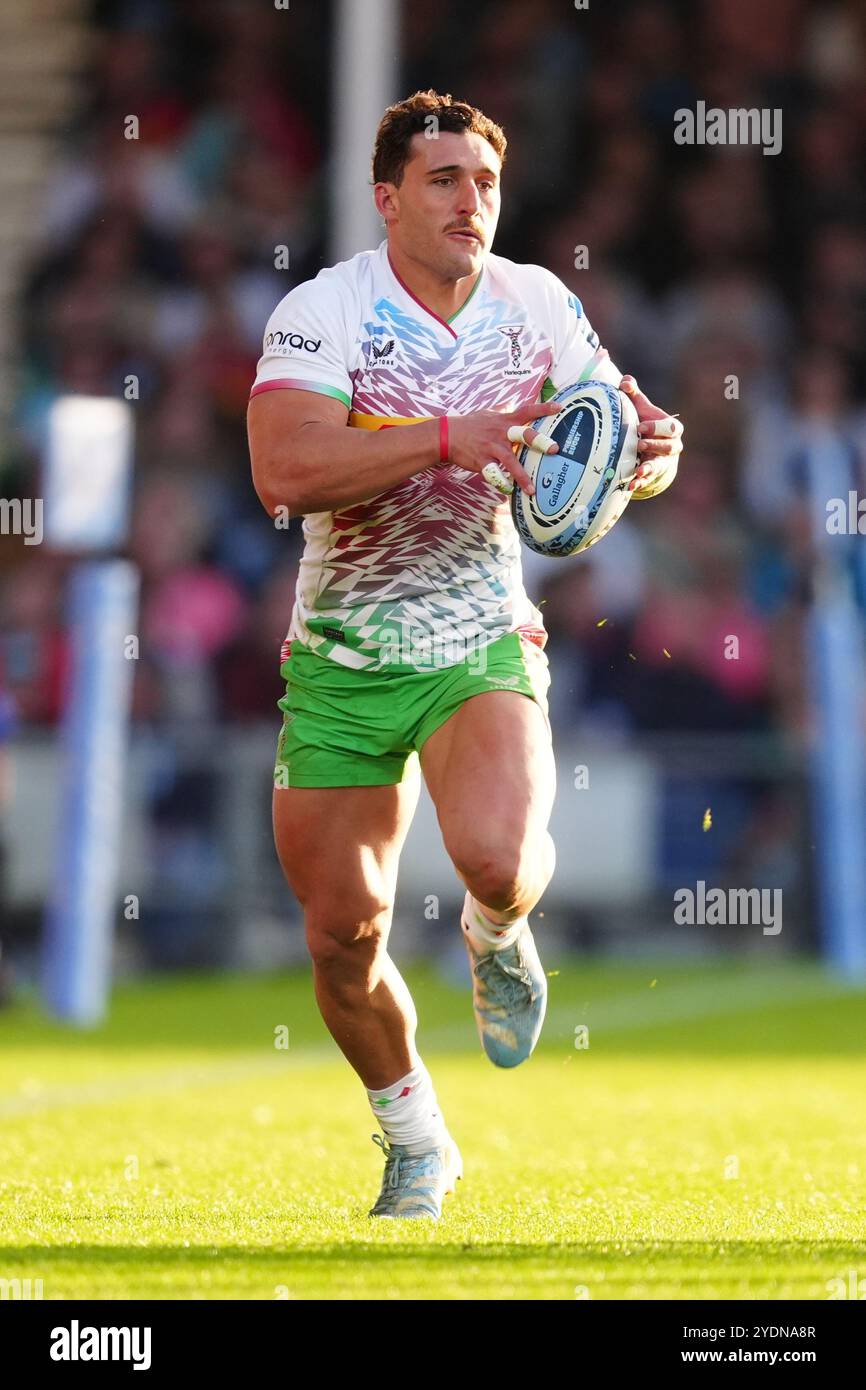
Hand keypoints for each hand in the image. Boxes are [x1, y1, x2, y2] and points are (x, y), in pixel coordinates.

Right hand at [447, 398, 561, 494]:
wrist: (447, 436)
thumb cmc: (469, 424)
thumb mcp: (487, 413)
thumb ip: (502, 409)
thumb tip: (511, 402)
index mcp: (505, 420)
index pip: (527, 411)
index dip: (543, 409)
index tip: (559, 408)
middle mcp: (501, 433)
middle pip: (524, 435)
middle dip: (540, 441)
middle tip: (554, 449)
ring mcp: (492, 448)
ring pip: (511, 462)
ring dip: (522, 477)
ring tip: (532, 490)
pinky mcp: (482, 462)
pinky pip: (494, 476)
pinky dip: (502, 484)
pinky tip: (509, 492)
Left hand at [619, 375, 683, 498]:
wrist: (648, 446)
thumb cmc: (645, 423)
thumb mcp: (640, 408)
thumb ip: (633, 394)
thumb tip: (625, 382)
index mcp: (672, 429)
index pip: (671, 427)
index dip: (658, 427)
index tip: (641, 426)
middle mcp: (672, 446)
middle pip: (668, 447)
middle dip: (654, 446)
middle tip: (639, 444)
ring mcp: (663, 462)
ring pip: (659, 466)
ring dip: (648, 468)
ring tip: (638, 470)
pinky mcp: (653, 475)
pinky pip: (648, 480)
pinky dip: (640, 483)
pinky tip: (631, 485)